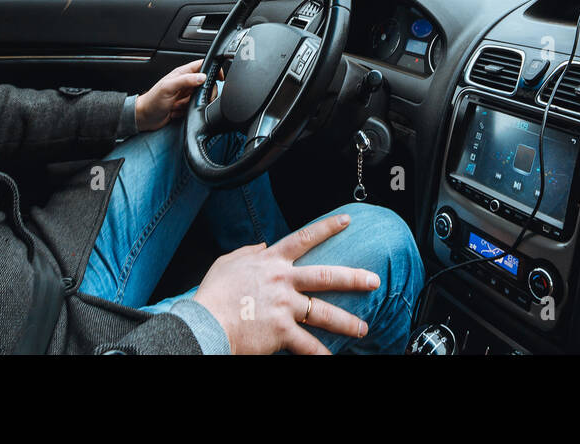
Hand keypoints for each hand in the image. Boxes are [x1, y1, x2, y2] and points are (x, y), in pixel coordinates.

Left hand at [134, 59, 209, 131]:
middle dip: (203, 93)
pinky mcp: (185, 106)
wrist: (144, 117)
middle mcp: (185, 83)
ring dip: (192, 104)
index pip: (202, 65)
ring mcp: (185, 95)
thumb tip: (203, 77)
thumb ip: (186, 80)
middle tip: (195, 99)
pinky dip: (188, 111)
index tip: (220, 77)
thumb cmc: (152, 101)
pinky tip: (178, 111)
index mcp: (182, 74)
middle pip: (206, 84)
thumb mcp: (168, 88)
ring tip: (179, 106)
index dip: (213, 69)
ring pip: (201, 97)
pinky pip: (195, 108)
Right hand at [191, 212, 380, 353]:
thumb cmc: (213, 294)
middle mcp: (283, 280)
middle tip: (374, 280)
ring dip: (346, 322)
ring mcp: (284, 306)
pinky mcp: (282, 331)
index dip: (327, 227)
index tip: (347, 221)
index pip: (304, 237)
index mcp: (271, 261)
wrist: (204, 322)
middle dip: (354, 277)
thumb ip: (249, 252)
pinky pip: (307, 344)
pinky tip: (332, 357)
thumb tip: (263, 245)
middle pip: (327, 276)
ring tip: (363, 328)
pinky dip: (320, 353)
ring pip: (324, 312)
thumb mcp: (228, 263)